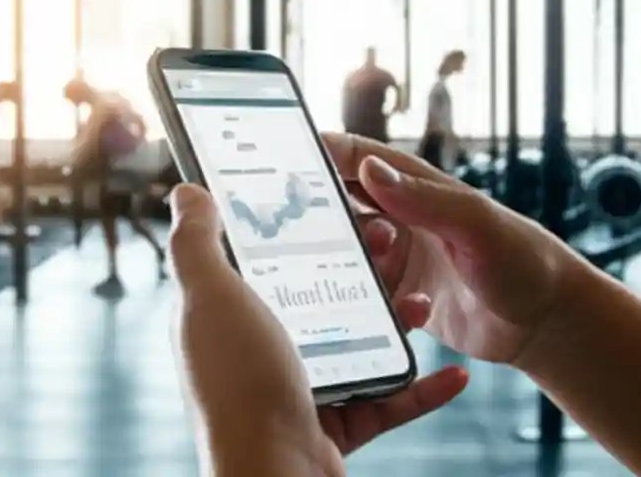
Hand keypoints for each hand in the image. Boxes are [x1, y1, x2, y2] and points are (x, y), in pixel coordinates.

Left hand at [168, 185, 467, 474]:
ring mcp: (300, 390)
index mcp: (227, 317)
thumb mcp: (209, 297)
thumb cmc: (239, 386)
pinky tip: (453, 374)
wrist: (274, 475)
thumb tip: (187, 193)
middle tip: (392, 244)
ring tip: (423, 302)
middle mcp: (260, 352)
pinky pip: (387, 400)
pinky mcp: (336, 427)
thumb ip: (196, 242)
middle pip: (320, 296)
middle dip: (363, 269)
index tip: (337, 202)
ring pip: (359, 344)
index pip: (264, 259)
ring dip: (398, 323)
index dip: (298, 227)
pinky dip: (422, 389)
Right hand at [324, 133, 582, 365]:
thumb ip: (425, 200)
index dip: (320, 152)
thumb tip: (368, 169)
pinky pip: (366, 296)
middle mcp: (404, 218)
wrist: (548, 323)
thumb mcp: (476, 226)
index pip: (358, 157)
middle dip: (323, 219)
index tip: (280, 158)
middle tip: (307, 234)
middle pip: (342, 207)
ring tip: (371, 277)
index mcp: (419, 187)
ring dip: (348, 266)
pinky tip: (387, 311)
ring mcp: (402, 259)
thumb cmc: (524, 260)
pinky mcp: (403, 298)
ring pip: (349, 255)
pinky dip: (366, 302)